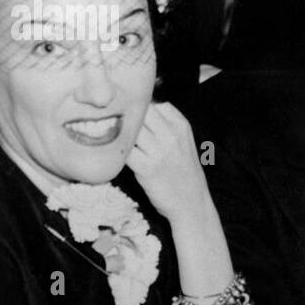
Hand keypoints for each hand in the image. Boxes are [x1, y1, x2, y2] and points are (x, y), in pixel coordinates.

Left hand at [126, 102, 209, 224]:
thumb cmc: (183, 170)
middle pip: (139, 112)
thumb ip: (165, 122)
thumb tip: (136, 107)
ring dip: (119, 132)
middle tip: (114, 123)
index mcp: (180, 124)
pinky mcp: (147, 168)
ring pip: (130, 129)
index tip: (127, 113)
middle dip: (125, 116)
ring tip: (113, 138)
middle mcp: (171, 135)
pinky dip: (116, 150)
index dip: (137, 106)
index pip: (152, 102)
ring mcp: (160, 151)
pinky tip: (114, 153)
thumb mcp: (183, 140)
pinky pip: (124, 151)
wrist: (191, 202)